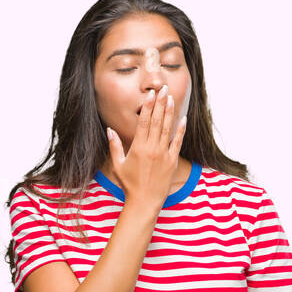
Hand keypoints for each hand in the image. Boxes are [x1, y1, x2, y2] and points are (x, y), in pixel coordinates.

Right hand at [106, 85, 186, 212]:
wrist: (144, 202)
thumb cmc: (129, 185)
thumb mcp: (118, 165)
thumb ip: (114, 146)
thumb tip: (109, 130)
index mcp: (138, 147)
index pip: (144, 122)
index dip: (148, 106)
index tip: (150, 94)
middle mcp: (152, 149)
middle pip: (156, 121)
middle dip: (160, 103)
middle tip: (163, 89)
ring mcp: (163, 155)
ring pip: (167, 128)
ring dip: (169, 112)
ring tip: (171, 98)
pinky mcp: (172, 162)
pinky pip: (177, 142)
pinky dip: (180, 130)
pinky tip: (182, 119)